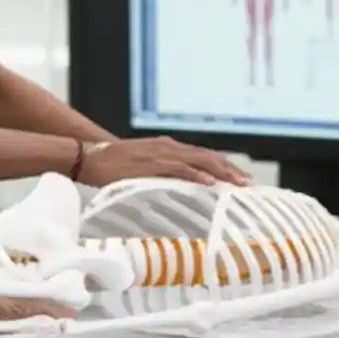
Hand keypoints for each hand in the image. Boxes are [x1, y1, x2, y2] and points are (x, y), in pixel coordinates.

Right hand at [78, 137, 251, 186]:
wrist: (90, 156)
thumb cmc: (114, 165)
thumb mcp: (144, 167)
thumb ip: (162, 174)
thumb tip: (178, 190)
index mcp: (169, 148)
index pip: (204, 156)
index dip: (225, 166)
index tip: (241, 179)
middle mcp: (169, 147)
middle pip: (208, 157)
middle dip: (230, 169)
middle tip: (248, 184)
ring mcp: (161, 154)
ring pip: (199, 161)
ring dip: (221, 172)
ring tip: (237, 183)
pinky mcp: (151, 163)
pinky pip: (179, 169)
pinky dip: (197, 175)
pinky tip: (210, 183)